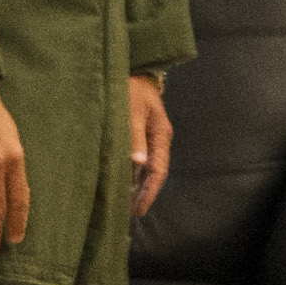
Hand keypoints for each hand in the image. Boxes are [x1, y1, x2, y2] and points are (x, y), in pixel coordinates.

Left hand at [129, 73, 172, 216]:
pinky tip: (124, 183)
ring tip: (127, 204)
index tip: (140, 209)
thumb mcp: (132, 111)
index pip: (158, 170)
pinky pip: (139, 160)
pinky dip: (132, 174)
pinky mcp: (140, 135)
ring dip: (138, 185)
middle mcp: (158, 140)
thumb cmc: (131, 89)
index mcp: (161, 135)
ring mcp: (150, 138)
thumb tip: (138, 163)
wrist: (133, 71)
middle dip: (145, 192)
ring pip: (146, 168)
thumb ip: (134, 137)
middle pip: (154, 172)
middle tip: (132, 212)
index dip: (150, 191)